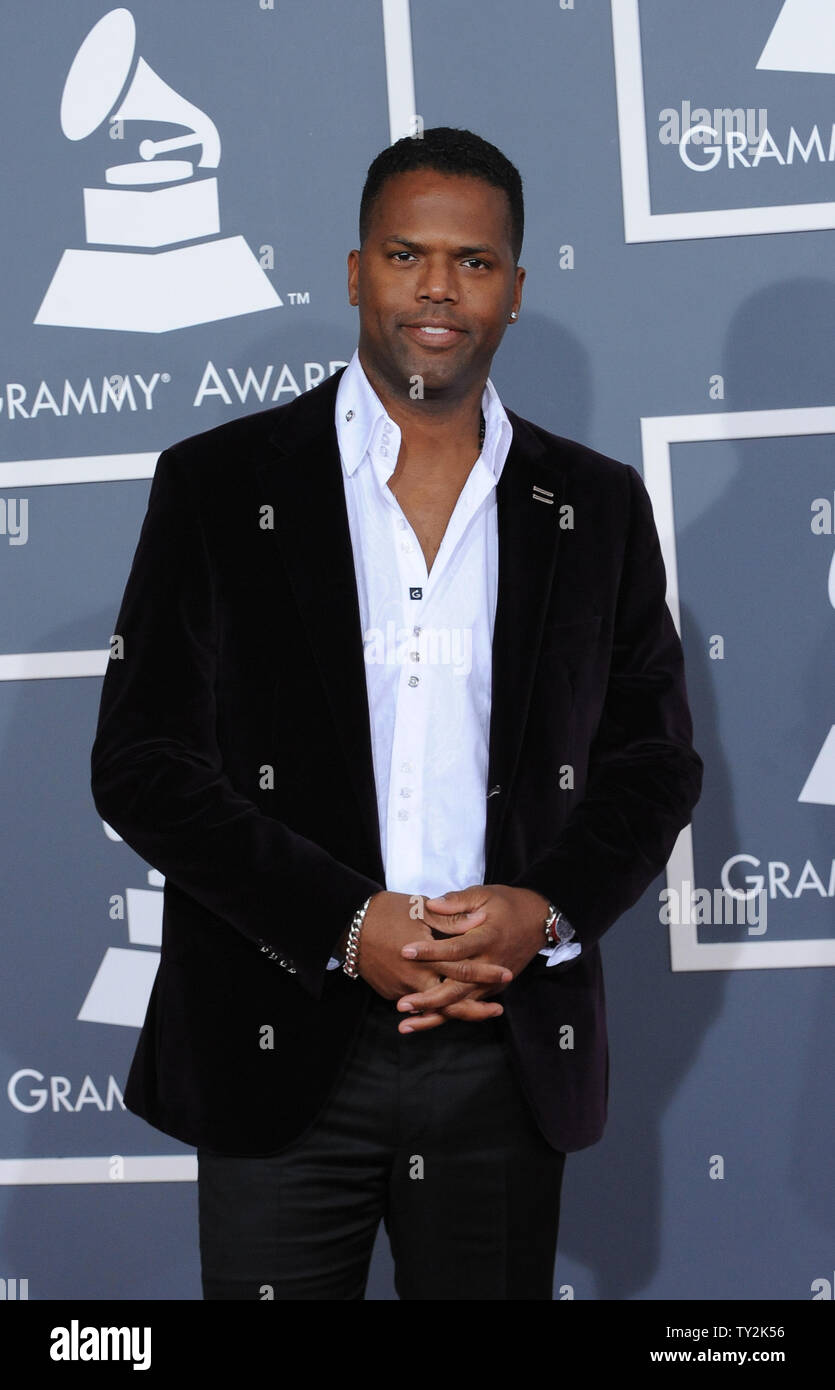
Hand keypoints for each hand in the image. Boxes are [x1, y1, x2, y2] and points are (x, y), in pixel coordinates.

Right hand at [355, 891, 512, 1030]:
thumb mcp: (419, 909)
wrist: (347, 924)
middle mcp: (413, 978)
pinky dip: (434, 1008)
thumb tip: (476, 922)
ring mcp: (400, 989)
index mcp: (424, 955)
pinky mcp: (390, 993)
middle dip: (476, 1008)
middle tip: (498, 1010)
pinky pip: (417, 1003)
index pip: (461, 968)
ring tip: (480, 1012)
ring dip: (456, 1011)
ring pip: (434, 1007)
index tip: (506, 974)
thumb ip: (448, 919)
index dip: (485, 973)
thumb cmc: (385, 910)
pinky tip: (449, 1006)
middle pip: (450, 1001)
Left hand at [394, 885, 549, 1031]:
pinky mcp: (492, 989)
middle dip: (429, 998)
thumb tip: (431, 904)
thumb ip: (457, 902)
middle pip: (457, 987)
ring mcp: (493, 981)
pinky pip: (468, 1005)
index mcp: (487, 938)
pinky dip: (448, 1015)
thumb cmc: (507, 905)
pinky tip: (425, 1021)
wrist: (538, 921)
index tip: (405, 951)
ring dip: (435, 1014)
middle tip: (402, 1004)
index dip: (430, 951)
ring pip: (462, 1003)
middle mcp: (490, 964)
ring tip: (407, 1024)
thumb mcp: (483, 895)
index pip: (456, 949)